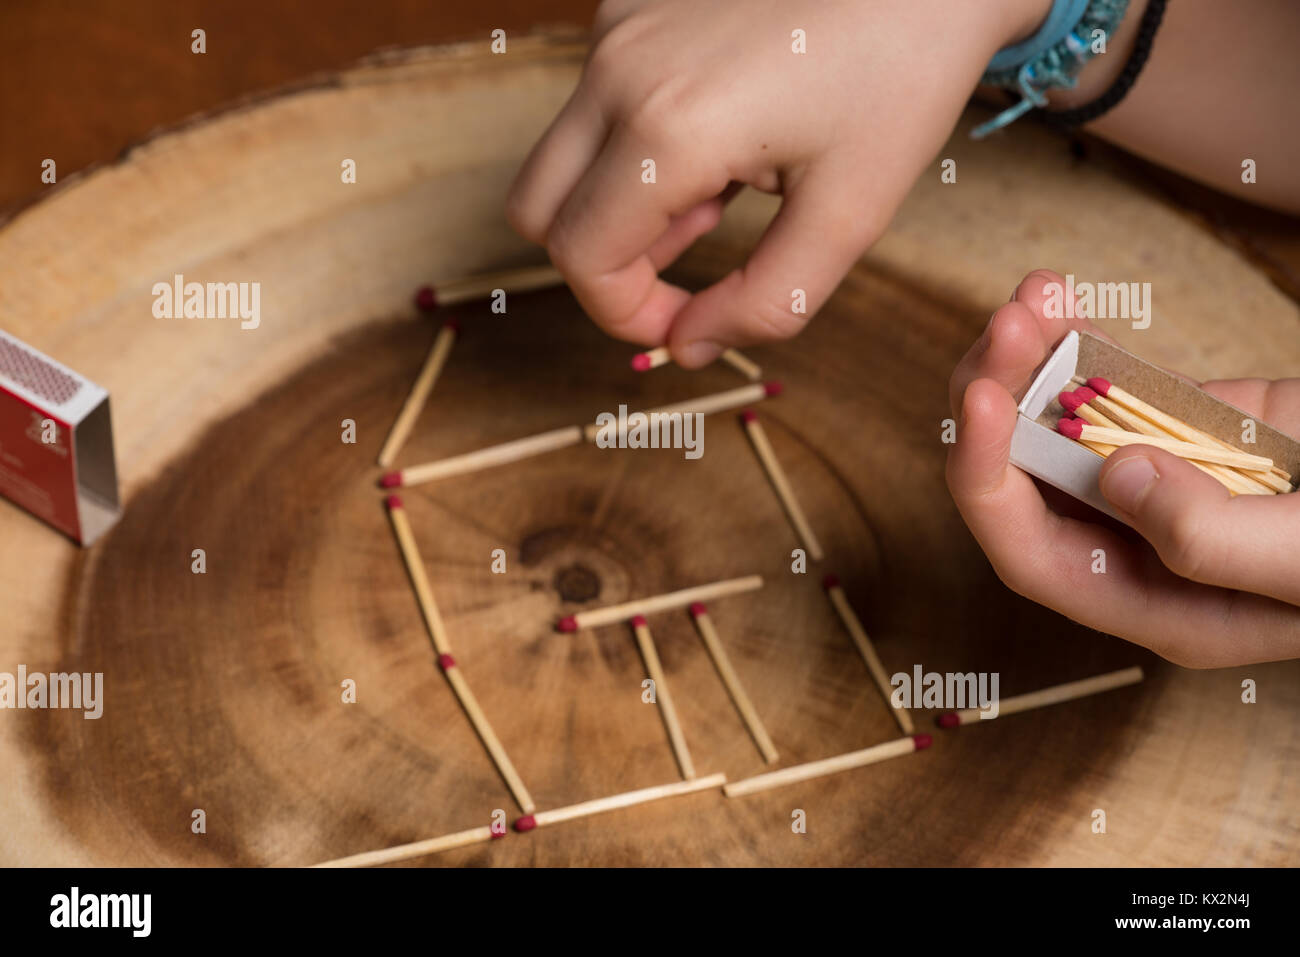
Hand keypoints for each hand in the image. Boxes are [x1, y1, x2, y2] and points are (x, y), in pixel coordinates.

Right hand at [507, 0, 1048, 366]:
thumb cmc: (900, 79)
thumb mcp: (847, 217)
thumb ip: (764, 305)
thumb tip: (687, 349)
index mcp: (669, 127)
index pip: (580, 258)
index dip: (623, 315)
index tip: (684, 325)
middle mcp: (619, 71)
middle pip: (540, 213)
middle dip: (604, 265)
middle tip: (691, 268)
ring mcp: (616, 31)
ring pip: (561, 163)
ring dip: (622, 207)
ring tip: (722, 193)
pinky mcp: (629, 8)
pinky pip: (592, 109)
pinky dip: (634, 151)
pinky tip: (719, 138)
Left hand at [946, 269, 1299, 666]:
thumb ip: (1213, 539)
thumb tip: (1114, 474)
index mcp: (1150, 600)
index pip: (1029, 553)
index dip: (989, 480)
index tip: (984, 399)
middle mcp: (1130, 545)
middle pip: (1018, 481)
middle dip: (995, 400)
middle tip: (1011, 324)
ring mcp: (1147, 480)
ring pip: (1044, 427)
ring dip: (1023, 361)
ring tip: (1033, 298)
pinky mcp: (1173, 425)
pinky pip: (1100, 386)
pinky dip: (1072, 344)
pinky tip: (1056, 300)